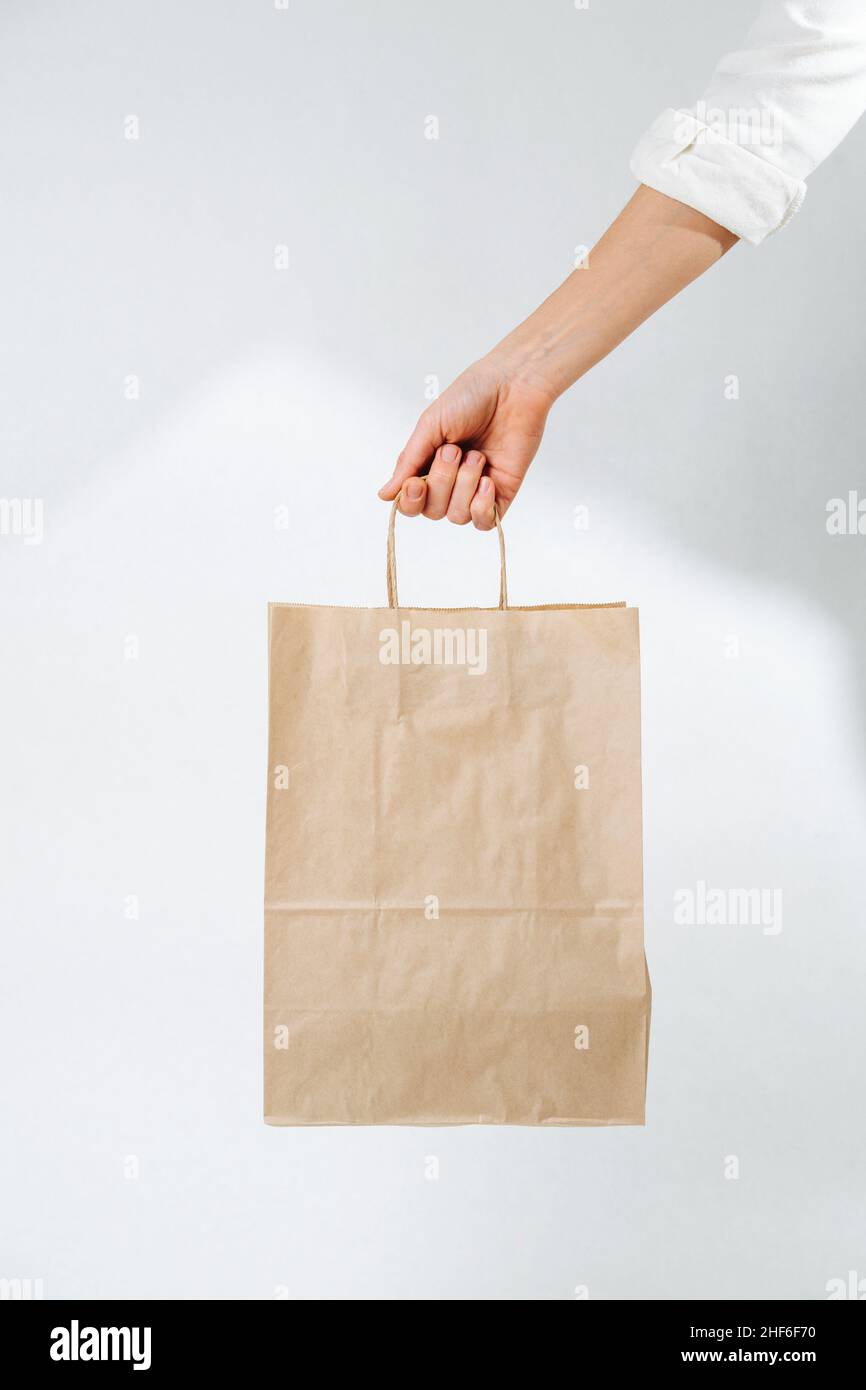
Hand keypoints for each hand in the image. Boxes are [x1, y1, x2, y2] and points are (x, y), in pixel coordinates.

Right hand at [378, 355, 553, 529]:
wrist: (513, 387)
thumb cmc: (470, 398)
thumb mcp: (430, 426)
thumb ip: (408, 462)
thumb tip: (384, 496)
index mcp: (427, 466)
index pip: (410, 503)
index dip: (410, 500)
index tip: (415, 482)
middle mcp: (449, 483)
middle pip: (432, 510)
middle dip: (441, 481)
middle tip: (455, 449)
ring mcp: (474, 491)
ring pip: (456, 516)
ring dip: (464, 485)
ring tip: (477, 455)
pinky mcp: (501, 495)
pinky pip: (484, 522)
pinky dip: (482, 506)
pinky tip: (488, 480)